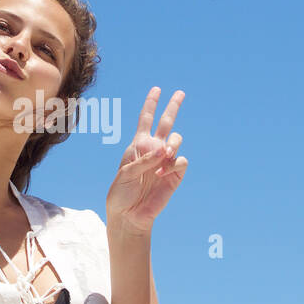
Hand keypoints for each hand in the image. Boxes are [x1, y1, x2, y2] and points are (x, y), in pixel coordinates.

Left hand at [105, 87, 187, 234]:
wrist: (129, 214)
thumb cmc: (121, 192)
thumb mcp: (126, 173)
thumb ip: (144, 159)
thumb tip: (164, 150)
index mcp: (139, 145)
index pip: (145, 119)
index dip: (151, 104)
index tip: (156, 89)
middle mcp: (154, 149)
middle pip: (166, 122)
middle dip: (173, 106)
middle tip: (180, 92)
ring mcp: (165, 161)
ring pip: (176, 139)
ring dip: (172, 143)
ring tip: (165, 155)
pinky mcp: (175, 174)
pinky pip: (181, 161)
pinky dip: (173, 164)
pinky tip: (163, 173)